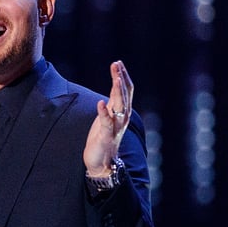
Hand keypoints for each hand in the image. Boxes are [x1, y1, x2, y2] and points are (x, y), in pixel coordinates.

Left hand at [83, 61, 132, 176]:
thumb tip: (115, 83)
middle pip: (125, 94)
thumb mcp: (108, 115)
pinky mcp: (106, 136)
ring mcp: (115, 127)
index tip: (118, 63)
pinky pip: (107, 122)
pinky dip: (104, 112)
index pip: (126, 90)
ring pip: (120, 106)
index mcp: (122, 112)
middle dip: (121, 78)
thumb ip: (113, 101)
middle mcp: (122, 118)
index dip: (123, 76)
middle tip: (116, 64)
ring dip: (117, 91)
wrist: (102, 163)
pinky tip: (100, 103)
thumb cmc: (104, 138)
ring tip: (115, 78)